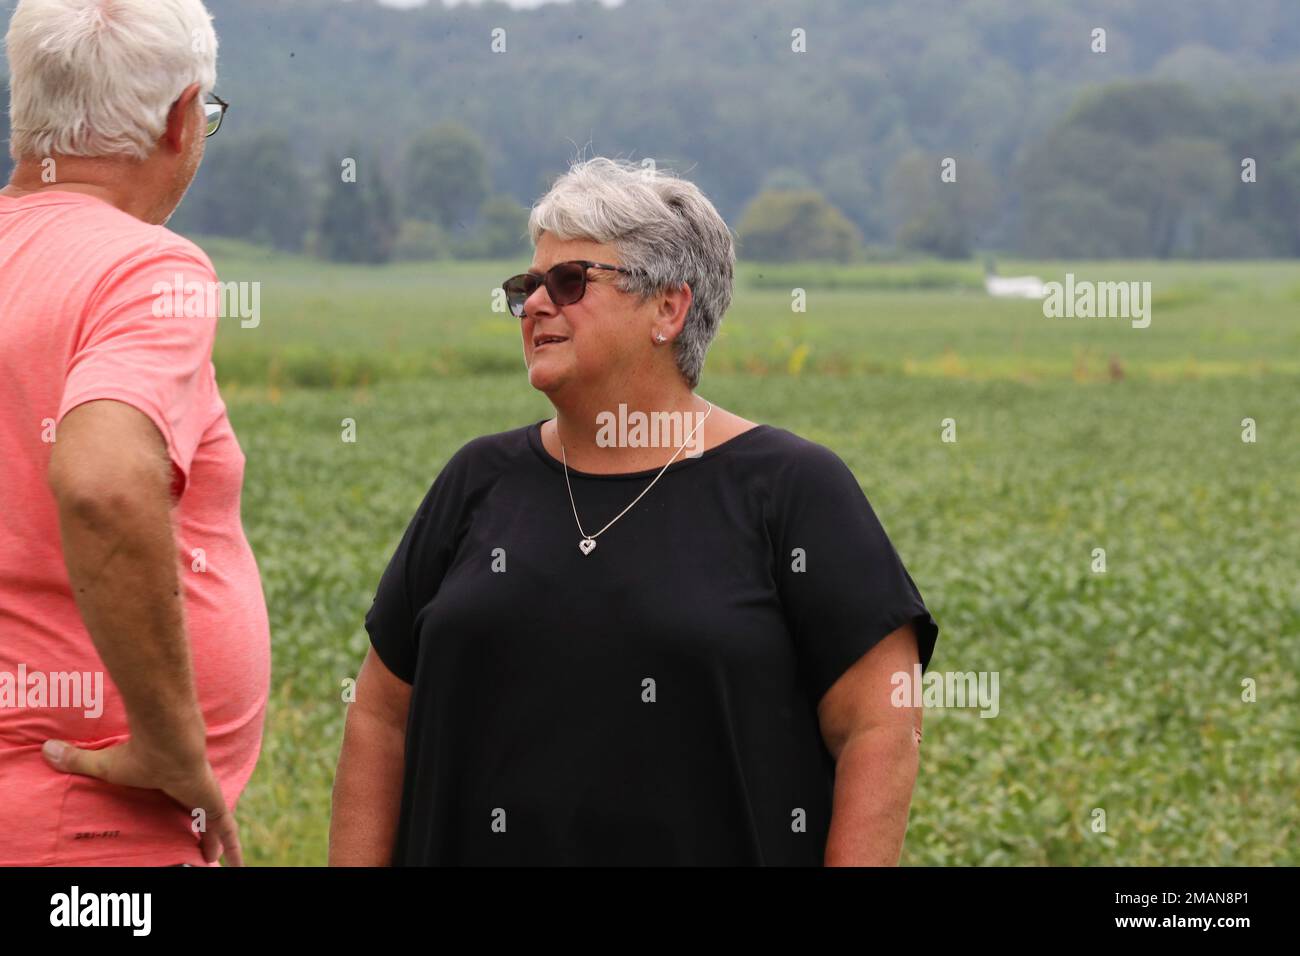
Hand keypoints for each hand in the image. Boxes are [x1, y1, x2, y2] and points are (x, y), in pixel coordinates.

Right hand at [42, 737, 242, 865]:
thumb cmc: (139, 752)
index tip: (186, 825)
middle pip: (200, 817)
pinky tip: (239, 865)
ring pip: (217, 827)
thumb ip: (79, 761)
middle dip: (203, 834)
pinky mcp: (213, 805)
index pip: (180, 803)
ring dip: (219, 843)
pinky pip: (227, 831)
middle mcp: (193, 791)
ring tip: (220, 862)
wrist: (168, 739)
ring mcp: (206, 798)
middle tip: (206, 853)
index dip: (183, 814)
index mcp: (172, 784)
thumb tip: (47, 750)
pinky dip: (234, 848)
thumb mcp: (105, 765)